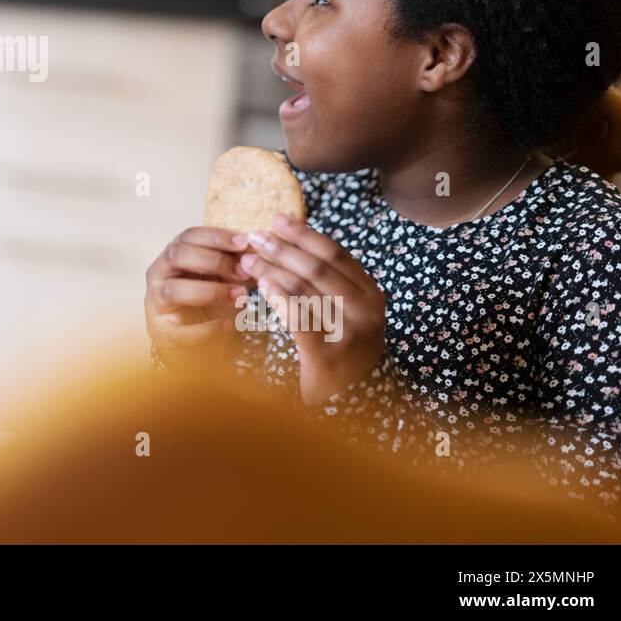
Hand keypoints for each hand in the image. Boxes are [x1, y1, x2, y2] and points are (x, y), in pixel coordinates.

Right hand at [144, 227, 252, 360]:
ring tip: (240, 295)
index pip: (190, 236)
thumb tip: (255, 250)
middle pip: (178, 255)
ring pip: (173, 290)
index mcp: (173, 254)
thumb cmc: (211, 301)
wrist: (199, 340)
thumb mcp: (223, 278)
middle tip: (244, 271)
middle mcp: (159, 273)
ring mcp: (156, 302)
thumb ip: (234, 263)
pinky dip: (206, 329)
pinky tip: (227, 326)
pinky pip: (180, 331)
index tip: (245, 242)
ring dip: (210, 291)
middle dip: (213, 260)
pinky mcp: (162, 332)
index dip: (216, 236)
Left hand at [240, 214, 385, 405]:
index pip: (335, 253)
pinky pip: (300, 321)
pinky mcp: (329, 358)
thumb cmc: (340, 346)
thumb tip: (287, 236)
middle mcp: (367, 311)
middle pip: (318, 269)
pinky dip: (280, 298)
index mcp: (371, 293)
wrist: (352, 401)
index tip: (276, 218)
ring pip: (307, 291)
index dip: (303, 234)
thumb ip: (324, 278)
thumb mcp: (344, 308)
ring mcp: (351, 335)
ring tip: (249, 259)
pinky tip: (262, 286)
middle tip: (254, 237)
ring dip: (273, 270)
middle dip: (282, 249)